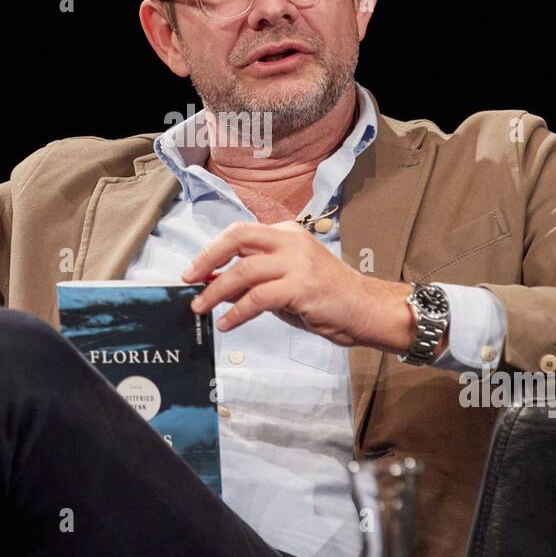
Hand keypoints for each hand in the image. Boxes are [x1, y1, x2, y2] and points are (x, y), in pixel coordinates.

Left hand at [181, 220, 417, 352]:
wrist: (367, 310)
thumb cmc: (327, 298)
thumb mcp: (286, 282)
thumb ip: (255, 279)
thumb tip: (216, 284)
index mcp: (287, 233)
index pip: (241, 234)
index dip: (213, 250)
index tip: (195, 270)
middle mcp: (291, 240)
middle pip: (238, 237)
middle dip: (208, 257)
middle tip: (189, 279)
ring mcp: (297, 262)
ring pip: (244, 270)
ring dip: (216, 290)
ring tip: (200, 307)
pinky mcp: (302, 287)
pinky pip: (258, 298)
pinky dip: (237, 311)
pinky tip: (227, 323)